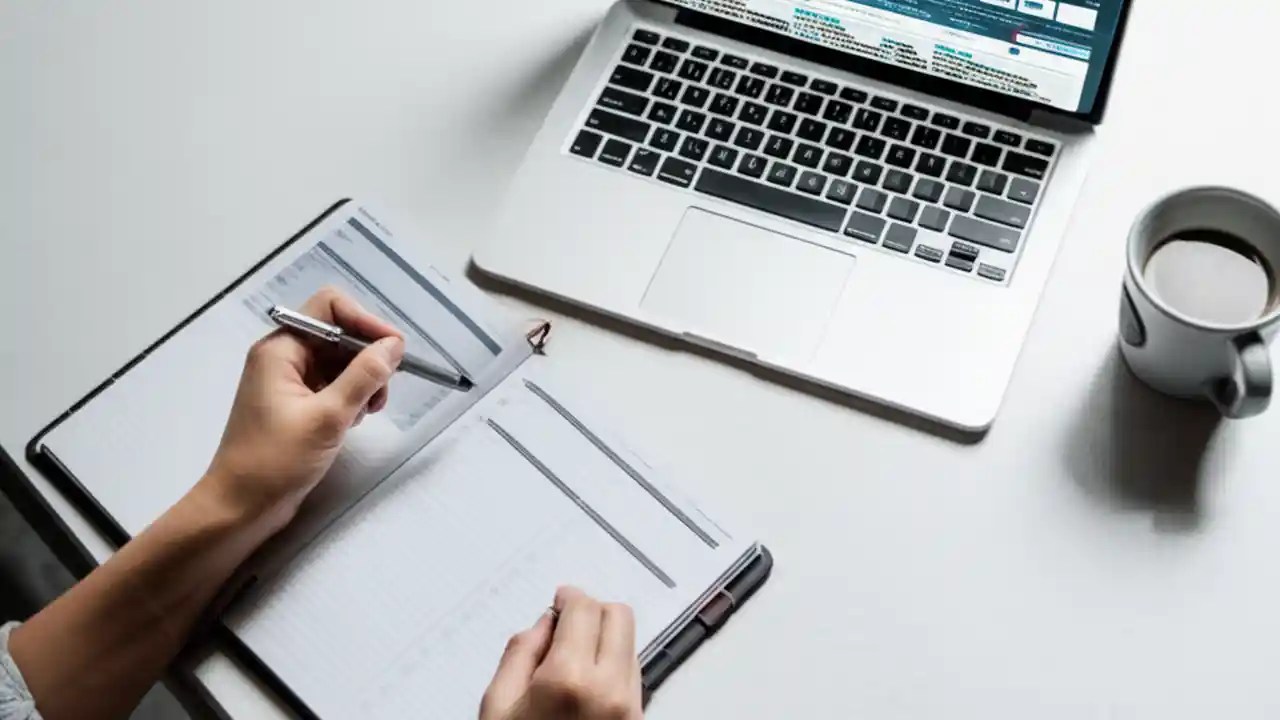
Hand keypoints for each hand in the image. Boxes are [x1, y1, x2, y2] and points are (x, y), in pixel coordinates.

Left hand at [203, 287, 403, 530]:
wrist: (240, 507)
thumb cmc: (275, 461)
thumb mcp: (327, 417)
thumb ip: (364, 377)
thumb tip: (394, 346)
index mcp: (280, 349)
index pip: (330, 308)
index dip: (365, 322)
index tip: (394, 350)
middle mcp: (283, 358)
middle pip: (338, 334)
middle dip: (367, 357)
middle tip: (383, 391)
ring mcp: (288, 382)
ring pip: (339, 362)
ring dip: (362, 380)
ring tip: (369, 411)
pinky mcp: (296, 406)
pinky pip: (332, 386)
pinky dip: (351, 397)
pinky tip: (354, 420)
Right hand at [480, 587, 642, 719]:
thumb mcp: (497, 706)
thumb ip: (521, 653)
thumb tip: (545, 623)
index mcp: (569, 679)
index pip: (586, 608)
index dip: (570, 597)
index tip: (561, 599)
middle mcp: (610, 690)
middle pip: (619, 616)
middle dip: (593, 611)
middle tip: (568, 622)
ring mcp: (630, 709)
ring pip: (631, 644)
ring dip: (606, 639)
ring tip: (572, 659)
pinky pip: (633, 676)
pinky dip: (614, 666)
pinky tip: (586, 681)